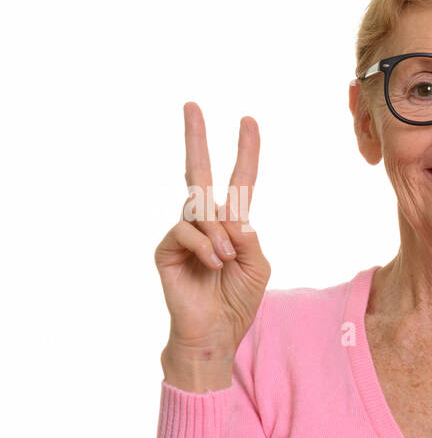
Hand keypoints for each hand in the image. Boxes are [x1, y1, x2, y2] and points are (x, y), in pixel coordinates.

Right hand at [155, 102, 270, 364]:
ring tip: (226, 262)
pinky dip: (205, 246)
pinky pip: (186, 231)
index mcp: (232, 224)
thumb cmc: (238, 300)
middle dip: (196, 138)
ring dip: (219, 236)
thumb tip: (230, 215)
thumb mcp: (258, 266)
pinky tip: (213, 264)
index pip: (239, 181)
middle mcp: (205, 222)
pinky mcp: (166, 248)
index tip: (249, 122)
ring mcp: (183, 233)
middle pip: (197, 173)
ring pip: (200, 210)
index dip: (245, 153)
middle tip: (191, 104)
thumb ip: (249, 238)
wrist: (216, 333)